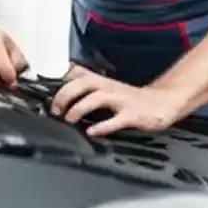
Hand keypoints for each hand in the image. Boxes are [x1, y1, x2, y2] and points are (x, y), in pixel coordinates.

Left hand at [50, 67, 188, 137]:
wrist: (162, 102)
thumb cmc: (129, 98)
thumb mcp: (106, 88)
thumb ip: (87, 87)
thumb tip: (61, 92)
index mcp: (100, 81)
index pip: (76, 75)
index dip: (59, 82)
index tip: (45, 93)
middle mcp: (109, 87)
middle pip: (82, 84)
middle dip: (65, 95)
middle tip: (54, 110)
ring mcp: (121, 100)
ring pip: (96, 98)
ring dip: (79, 108)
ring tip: (69, 119)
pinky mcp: (133, 115)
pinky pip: (116, 120)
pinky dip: (102, 126)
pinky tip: (92, 132)